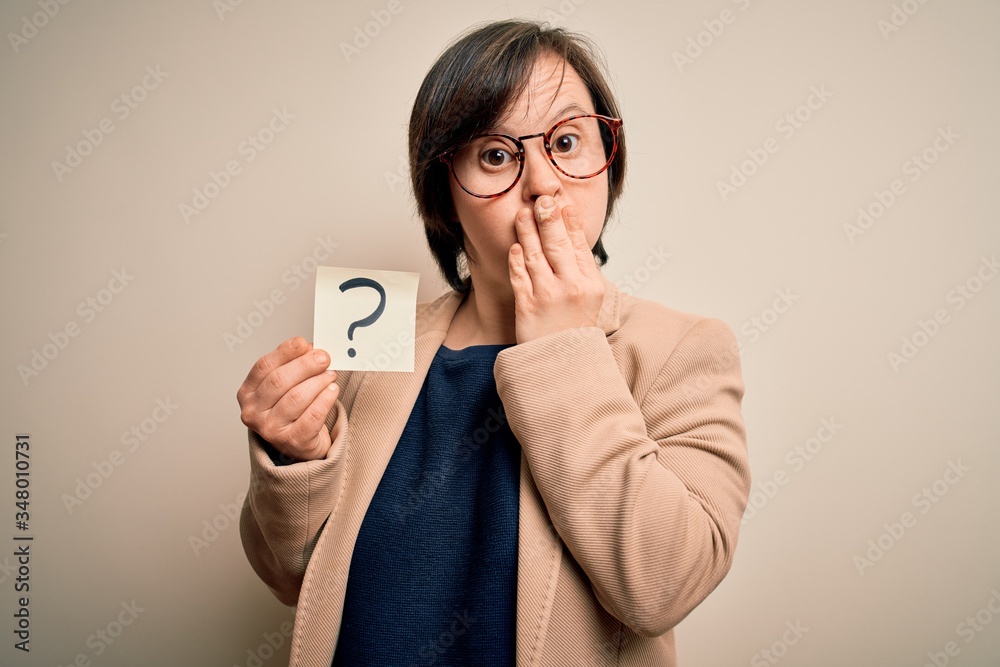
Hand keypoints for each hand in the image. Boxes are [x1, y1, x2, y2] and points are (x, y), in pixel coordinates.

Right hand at [236, 336, 339, 461]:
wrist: (300, 444)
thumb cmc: (292, 410)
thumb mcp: (285, 385)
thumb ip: (293, 366)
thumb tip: (311, 348)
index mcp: (248, 393)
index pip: (264, 366)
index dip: (285, 352)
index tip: (303, 343)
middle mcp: (254, 412)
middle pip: (279, 380)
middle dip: (305, 365)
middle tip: (324, 357)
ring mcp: (271, 429)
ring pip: (296, 397)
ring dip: (318, 381)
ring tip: (331, 374)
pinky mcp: (292, 441)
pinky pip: (312, 416)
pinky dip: (325, 400)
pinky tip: (333, 390)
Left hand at [508, 195, 604, 343]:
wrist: (564, 366)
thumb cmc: (575, 329)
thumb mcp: (590, 299)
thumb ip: (581, 270)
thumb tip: (570, 236)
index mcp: (591, 285)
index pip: (579, 245)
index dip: (569, 222)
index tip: (562, 203)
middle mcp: (571, 288)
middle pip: (557, 245)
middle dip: (548, 219)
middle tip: (541, 200)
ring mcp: (548, 297)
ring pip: (535, 256)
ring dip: (527, 232)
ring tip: (522, 214)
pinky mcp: (527, 307)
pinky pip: (519, 276)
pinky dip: (516, 259)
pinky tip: (515, 246)